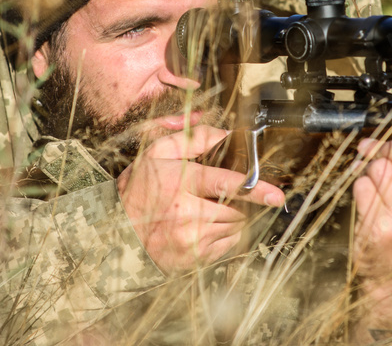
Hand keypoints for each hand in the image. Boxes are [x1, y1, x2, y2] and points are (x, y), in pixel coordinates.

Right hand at [117, 123, 285, 271]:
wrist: (115, 232)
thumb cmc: (138, 190)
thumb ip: (192, 139)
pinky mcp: (192, 259)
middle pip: (235, 208)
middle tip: (217, 196)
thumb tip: (224, 133)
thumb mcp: (158, 153)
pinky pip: (226, 245)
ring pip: (233, 227)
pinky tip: (203, 227)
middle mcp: (186, 214)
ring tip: (205, 210)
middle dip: (236, 201)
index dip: (255, 188)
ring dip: (230, 217)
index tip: (275, 195)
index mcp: (180, 183)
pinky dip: (224, 235)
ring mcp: (190, 240)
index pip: (225, 184)